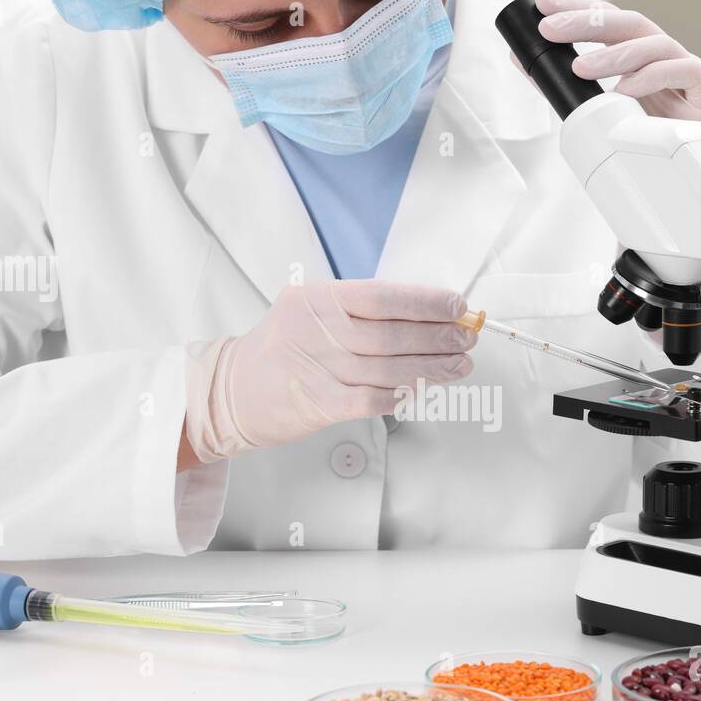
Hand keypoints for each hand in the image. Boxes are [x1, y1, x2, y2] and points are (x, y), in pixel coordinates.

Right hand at [184, 280, 474, 461]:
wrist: (233, 391)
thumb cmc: (286, 349)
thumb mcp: (313, 313)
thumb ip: (362, 312)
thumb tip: (429, 315)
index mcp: (316, 298)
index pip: (382, 296)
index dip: (425, 302)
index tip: (458, 307)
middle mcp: (315, 330)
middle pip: (391, 334)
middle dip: (438, 337)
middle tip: (467, 340)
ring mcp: (315, 369)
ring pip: (388, 368)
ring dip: (432, 368)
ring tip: (460, 366)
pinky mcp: (318, 404)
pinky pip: (372, 399)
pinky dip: (403, 394)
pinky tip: (425, 390)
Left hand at [535, 0, 700, 124]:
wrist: (688, 165)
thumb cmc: (647, 130)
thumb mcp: (600, 106)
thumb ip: (563, 82)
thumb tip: (520, 58)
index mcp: (635, 51)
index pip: (605, 20)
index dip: (576, 8)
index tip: (542, 4)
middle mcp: (659, 52)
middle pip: (625, 24)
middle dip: (586, 23)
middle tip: (551, 29)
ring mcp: (682, 66)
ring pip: (651, 45)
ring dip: (612, 55)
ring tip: (580, 67)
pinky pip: (681, 71)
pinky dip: (651, 78)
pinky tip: (625, 89)